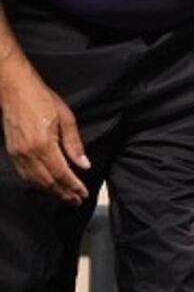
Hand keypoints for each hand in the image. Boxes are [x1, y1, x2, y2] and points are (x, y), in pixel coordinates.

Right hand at [0, 63, 90, 204]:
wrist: (14, 89)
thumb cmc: (42, 99)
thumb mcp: (65, 118)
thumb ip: (74, 144)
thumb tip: (84, 165)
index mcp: (43, 145)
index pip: (61, 173)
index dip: (73, 186)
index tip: (83, 194)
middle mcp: (28, 154)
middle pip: (47, 181)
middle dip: (63, 193)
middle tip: (76, 201)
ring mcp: (17, 154)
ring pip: (35, 181)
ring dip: (50, 192)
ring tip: (65, 198)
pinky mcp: (11, 152)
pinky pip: (25, 175)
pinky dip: (37, 184)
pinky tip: (46, 187)